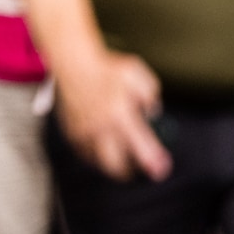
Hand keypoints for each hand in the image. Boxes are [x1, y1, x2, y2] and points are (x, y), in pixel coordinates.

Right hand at [56, 48, 170, 180]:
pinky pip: (84, 154)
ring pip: (98, 162)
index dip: (154, 162)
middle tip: (137, 168)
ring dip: (111, 164)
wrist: (73, 63)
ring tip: (120, 160)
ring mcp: (84, 131)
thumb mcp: (137, 74)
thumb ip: (151, 95)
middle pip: (116, 165)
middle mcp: (101, 127)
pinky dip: (95, 156)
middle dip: (129, 171)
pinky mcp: (71, 132)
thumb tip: (153, 113)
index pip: (141, 147)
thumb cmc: (107, 68)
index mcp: (120, 115)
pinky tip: (102, 148)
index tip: (161, 169)